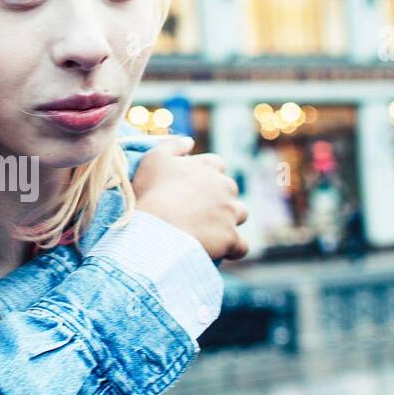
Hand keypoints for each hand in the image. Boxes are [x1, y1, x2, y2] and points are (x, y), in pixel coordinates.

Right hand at [131, 136, 248, 261]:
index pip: (216, 164)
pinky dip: (233, 248)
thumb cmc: (152, 193)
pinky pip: (241, 245)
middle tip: (196, 211)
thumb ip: (172, 145)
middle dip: (219, 197)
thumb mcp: (153, 159)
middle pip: (229, 190)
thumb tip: (190, 141)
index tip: (191, 187)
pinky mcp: (231, 238)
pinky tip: (223, 253)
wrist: (156, 230)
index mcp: (208, 167)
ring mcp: (230, 213)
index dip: (205, 175)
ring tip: (210, 232)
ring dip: (229, 221)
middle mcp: (225, 187)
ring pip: (240, 214)